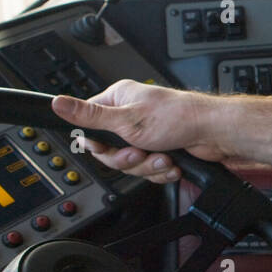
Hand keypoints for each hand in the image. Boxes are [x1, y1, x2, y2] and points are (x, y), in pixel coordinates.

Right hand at [52, 79, 227, 183]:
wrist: (214, 133)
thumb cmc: (178, 117)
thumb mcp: (126, 120)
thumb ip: (89, 116)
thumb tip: (57, 103)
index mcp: (119, 100)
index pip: (89, 126)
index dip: (97, 143)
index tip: (105, 147)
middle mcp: (131, 116)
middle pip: (110, 151)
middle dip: (128, 159)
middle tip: (140, 152)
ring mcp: (147, 134)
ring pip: (131, 163)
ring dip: (148, 165)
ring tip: (163, 157)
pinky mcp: (161, 149)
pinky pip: (148, 170)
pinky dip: (160, 170)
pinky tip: (171, 163)